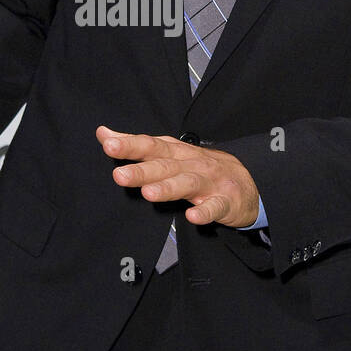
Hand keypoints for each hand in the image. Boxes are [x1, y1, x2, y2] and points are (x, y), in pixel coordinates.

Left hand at [96, 125, 258, 227]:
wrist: (246, 180)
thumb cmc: (199, 166)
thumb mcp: (169, 152)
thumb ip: (136, 145)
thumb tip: (104, 134)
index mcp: (175, 152)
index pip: (150, 145)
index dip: (130, 145)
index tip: (108, 144)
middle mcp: (190, 164)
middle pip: (164, 165)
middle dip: (142, 170)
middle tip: (120, 175)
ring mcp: (208, 183)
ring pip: (186, 184)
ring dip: (168, 188)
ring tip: (149, 194)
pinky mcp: (224, 202)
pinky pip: (214, 208)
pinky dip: (204, 212)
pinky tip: (193, 217)